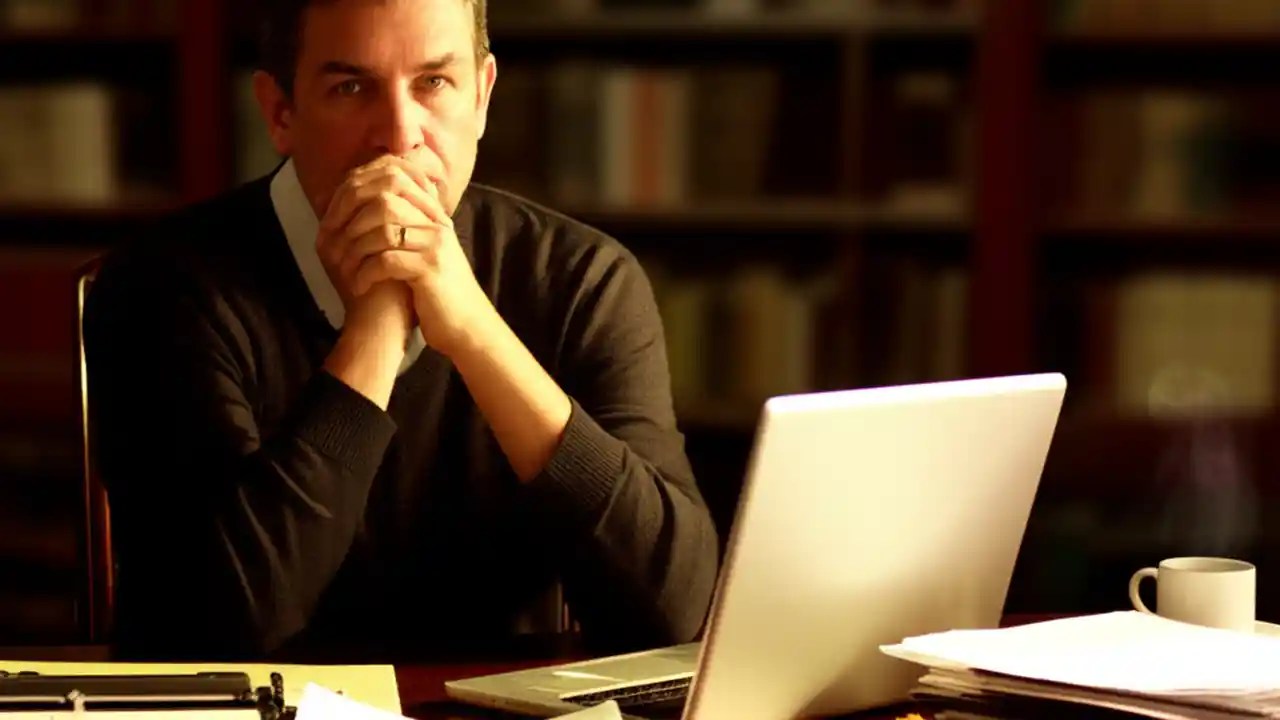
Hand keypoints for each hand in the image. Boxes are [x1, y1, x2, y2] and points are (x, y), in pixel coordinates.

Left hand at [337, 158, 496, 357]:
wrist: (467, 327)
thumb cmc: (436, 293)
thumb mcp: (421, 255)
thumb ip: (401, 230)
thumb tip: (357, 214)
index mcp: (432, 216)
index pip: (393, 182)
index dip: (357, 195)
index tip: (335, 219)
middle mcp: (436, 224)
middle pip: (385, 200)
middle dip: (351, 220)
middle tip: (331, 242)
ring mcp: (435, 245)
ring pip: (383, 229)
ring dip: (356, 250)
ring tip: (343, 268)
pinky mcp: (430, 270)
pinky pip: (387, 261)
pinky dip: (366, 273)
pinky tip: (359, 287)